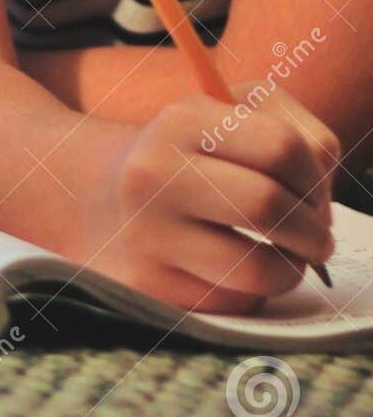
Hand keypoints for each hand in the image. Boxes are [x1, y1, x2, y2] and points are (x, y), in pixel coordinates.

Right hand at [83, 77, 340, 313]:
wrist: (96, 195)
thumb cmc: (186, 154)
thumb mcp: (225, 115)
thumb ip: (292, 131)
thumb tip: (321, 200)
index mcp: (181, 120)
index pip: (282, 147)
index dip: (316, 178)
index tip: (316, 195)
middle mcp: (155, 173)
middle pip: (270, 207)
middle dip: (313, 232)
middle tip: (317, 238)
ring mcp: (147, 234)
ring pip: (259, 270)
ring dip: (291, 269)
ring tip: (286, 258)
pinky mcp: (148, 286)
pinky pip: (232, 301)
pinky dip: (253, 292)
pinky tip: (239, 270)